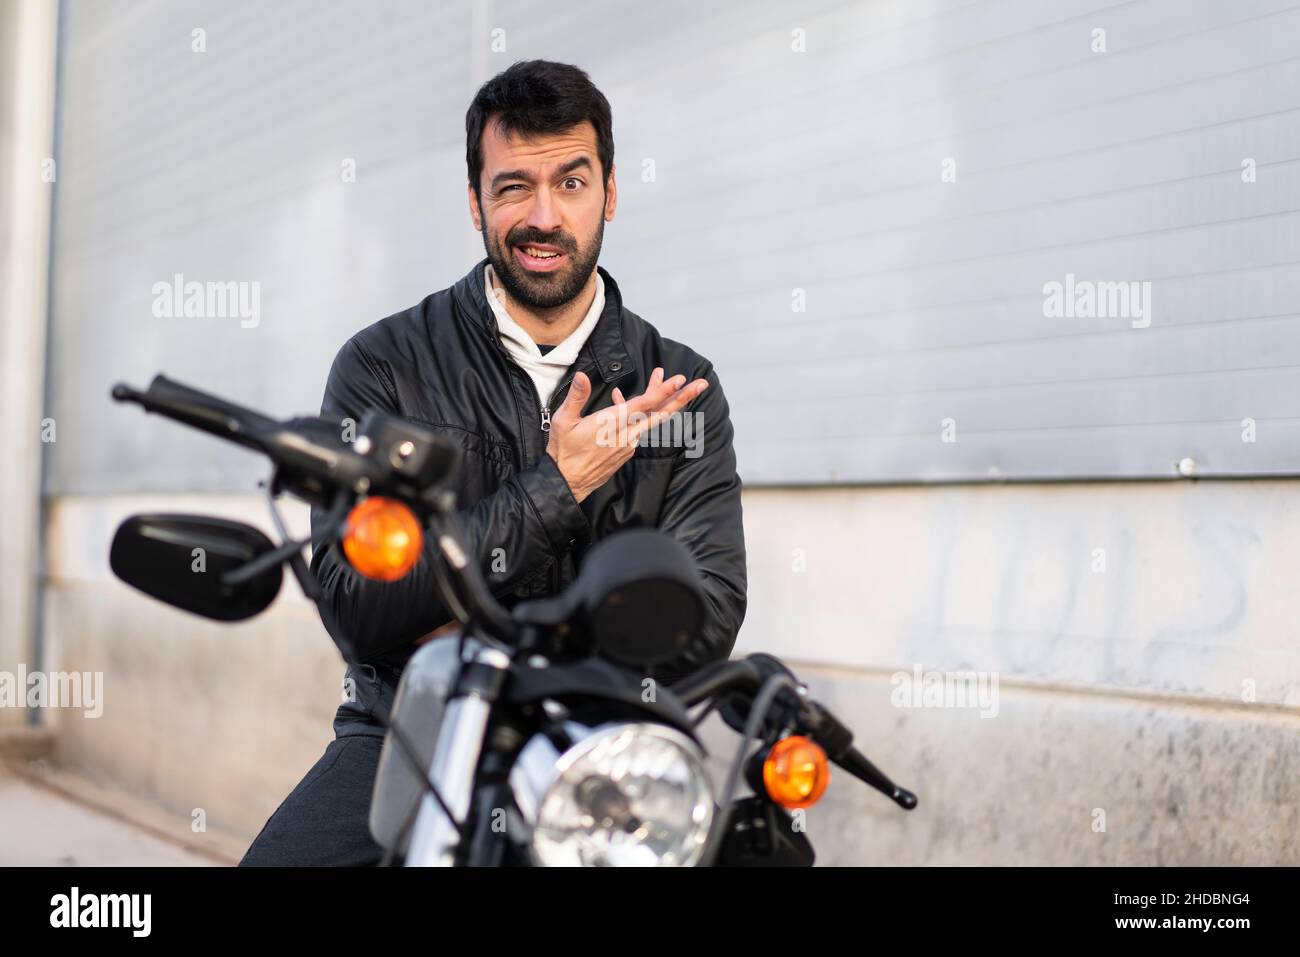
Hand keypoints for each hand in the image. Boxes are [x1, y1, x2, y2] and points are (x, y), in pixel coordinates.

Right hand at [546, 367, 707, 502]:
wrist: (567, 483)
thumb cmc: (563, 452)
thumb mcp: (564, 421)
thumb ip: (576, 397)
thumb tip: (582, 376)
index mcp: (612, 424)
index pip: (644, 405)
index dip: (662, 391)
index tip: (679, 380)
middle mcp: (626, 434)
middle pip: (660, 413)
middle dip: (682, 397)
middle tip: (701, 385)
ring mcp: (628, 444)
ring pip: (651, 419)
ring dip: (661, 399)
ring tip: (668, 381)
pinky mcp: (625, 451)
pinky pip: (638, 427)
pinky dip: (640, 412)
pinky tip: (625, 400)